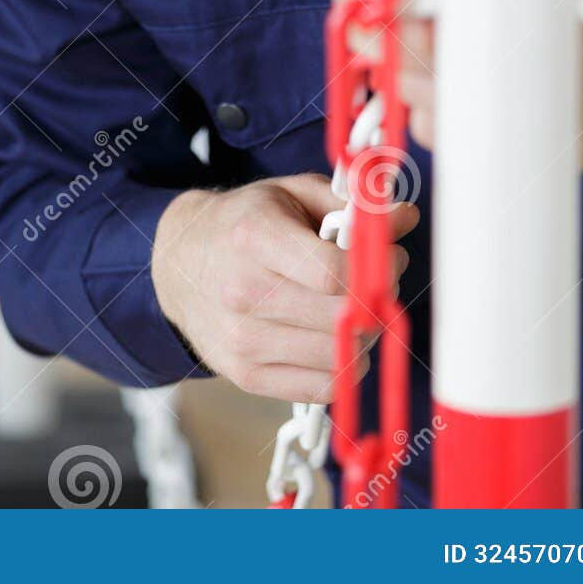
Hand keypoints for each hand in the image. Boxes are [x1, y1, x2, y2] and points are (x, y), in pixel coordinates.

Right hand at [151, 172, 418, 402]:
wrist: (178, 263)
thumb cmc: (243, 223)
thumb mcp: (290, 194)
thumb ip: (349, 204)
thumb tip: (405, 217)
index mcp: (254, 237)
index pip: (333, 272)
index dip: (375, 269)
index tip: (389, 259)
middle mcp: (244, 292)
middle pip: (339, 318)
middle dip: (376, 301)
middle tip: (379, 284)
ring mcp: (242, 340)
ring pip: (336, 358)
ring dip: (363, 337)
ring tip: (357, 311)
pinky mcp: (246, 375)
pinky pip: (320, 389)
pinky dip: (342, 368)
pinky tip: (338, 341)